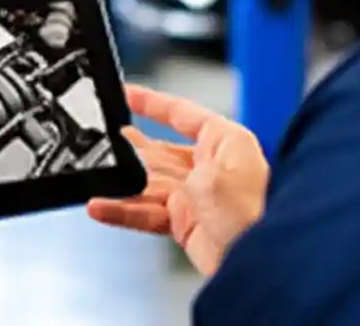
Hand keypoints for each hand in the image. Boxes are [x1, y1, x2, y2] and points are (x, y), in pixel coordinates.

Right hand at [87, 85, 268, 275]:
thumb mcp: (214, 181)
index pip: (182, 114)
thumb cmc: (257, 219)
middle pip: (159, 149)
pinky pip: (147, 211)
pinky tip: (103, 207)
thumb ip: (174, 169)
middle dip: (130, 145)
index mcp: (225, 143)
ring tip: (95, 175)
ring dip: (121, 183)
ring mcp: (196, 194)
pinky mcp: (185, 221)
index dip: (153, 103)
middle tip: (103, 136)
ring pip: (148, 183)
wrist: (265, 265)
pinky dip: (123, 211)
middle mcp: (210, 166)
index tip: (128, 93)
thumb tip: (146, 167)